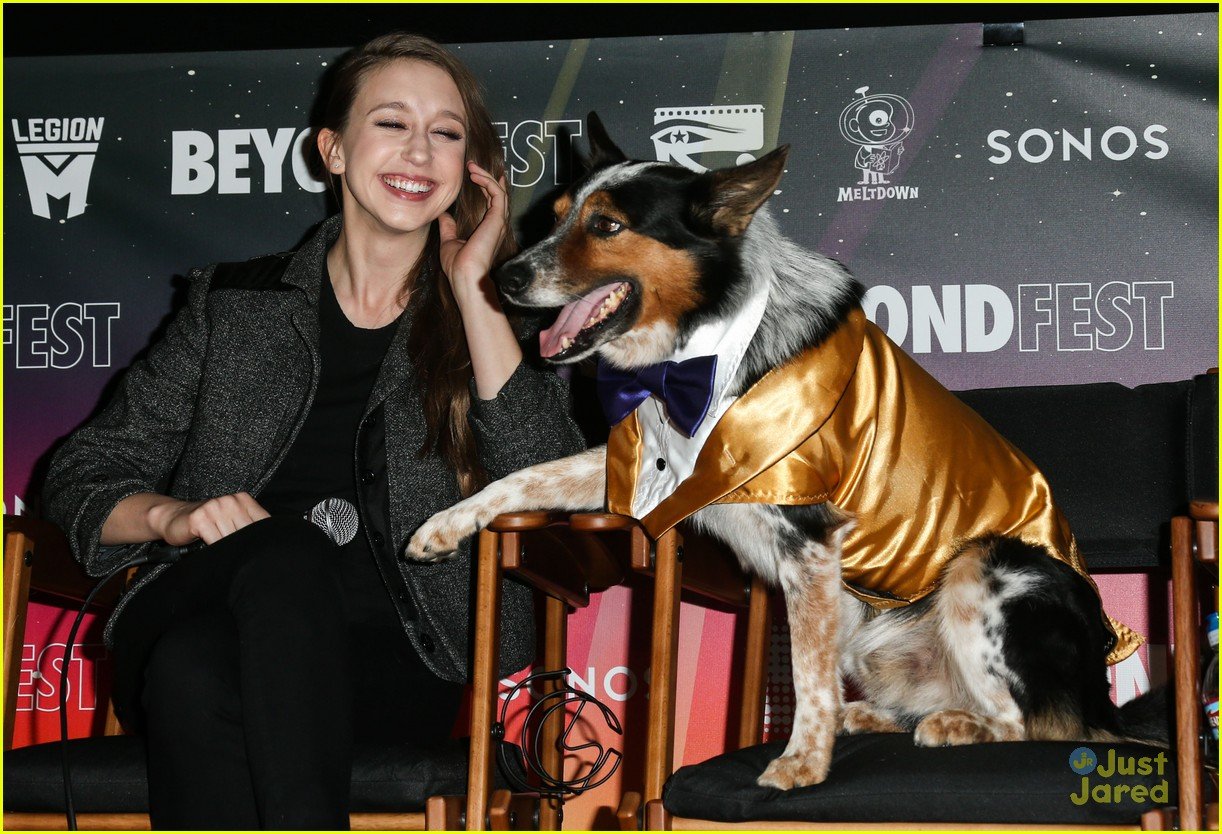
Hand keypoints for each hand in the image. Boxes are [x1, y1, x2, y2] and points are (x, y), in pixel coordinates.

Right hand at [148, 492, 269, 546]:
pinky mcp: (200, 518)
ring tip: (223, 550)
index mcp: (243, 500)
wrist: (174, 517)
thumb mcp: (231, 520)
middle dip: (244, 545)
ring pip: (232, 538)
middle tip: (240, 555)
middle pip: (248, 532)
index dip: (263, 539)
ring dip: (228, 549)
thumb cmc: (206, 523)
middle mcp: (230, 501)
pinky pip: (215, 541)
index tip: (262, 552)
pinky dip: (215, 548)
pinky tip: (211, 548)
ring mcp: (215, 507)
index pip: (263, 522)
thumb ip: (248, 525)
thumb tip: (270, 542)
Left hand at [438, 162, 509, 299]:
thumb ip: (448, 227)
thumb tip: (442, 215)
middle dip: (487, 177)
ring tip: (473, 167)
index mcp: (487, 228)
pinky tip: (476, 175)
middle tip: (472, 165)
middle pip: (498, 194)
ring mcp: (498, 222)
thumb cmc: (458, 265)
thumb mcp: (449, 241)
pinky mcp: (497, 220)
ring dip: (487, 176)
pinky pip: (498, 194)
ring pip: (500, 192)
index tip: (474, 174)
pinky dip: (488, 182)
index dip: (485, 186)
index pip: (492, 202)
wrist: (464, 276)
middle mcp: (495, 224)